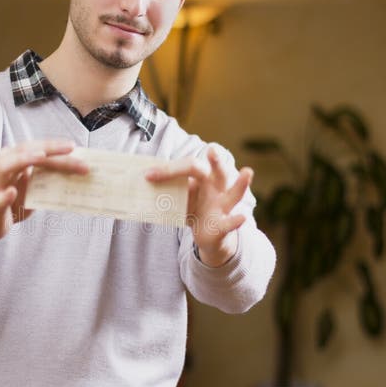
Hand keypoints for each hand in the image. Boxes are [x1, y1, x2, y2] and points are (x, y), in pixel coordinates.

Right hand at [0, 139, 87, 257]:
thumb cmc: (10, 203)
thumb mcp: (32, 190)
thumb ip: (48, 181)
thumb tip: (75, 176)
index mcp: (15, 161)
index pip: (39, 150)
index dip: (58, 149)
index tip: (78, 149)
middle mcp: (3, 166)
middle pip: (26, 151)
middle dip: (49, 149)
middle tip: (71, 148)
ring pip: (6, 165)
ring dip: (24, 159)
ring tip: (42, 157)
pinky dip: (3, 196)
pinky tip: (11, 193)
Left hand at [146, 146, 252, 266]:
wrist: (207, 235)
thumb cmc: (193, 208)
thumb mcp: (177, 197)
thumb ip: (163, 189)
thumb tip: (138, 182)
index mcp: (203, 176)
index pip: (188, 166)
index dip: (168, 170)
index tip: (148, 175)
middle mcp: (217, 187)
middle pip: (217, 171)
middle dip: (216, 161)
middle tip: (212, 151)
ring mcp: (223, 205)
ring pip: (234, 193)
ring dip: (241, 184)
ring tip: (248, 173)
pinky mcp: (224, 224)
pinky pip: (230, 222)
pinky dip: (236, 221)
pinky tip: (241, 218)